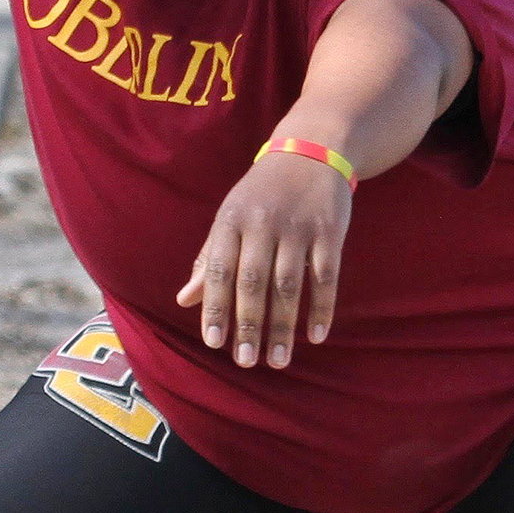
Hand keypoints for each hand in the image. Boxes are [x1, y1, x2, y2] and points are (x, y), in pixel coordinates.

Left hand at [175, 152, 350, 368]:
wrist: (311, 151)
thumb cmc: (262, 194)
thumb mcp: (230, 217)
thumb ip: (208, 260)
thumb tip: (184, 301)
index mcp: (231, 220)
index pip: (219, 270)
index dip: (215, 307)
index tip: (214, 343)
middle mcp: (263, 223)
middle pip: (253, 282)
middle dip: (248, 325)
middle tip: (245, 361)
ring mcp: (298, 227)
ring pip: (288, 285)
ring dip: (283, 326)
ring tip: (278, 360)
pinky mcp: (329, 231)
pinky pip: (325, 276)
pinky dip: (321, 308)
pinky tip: (316, 335)